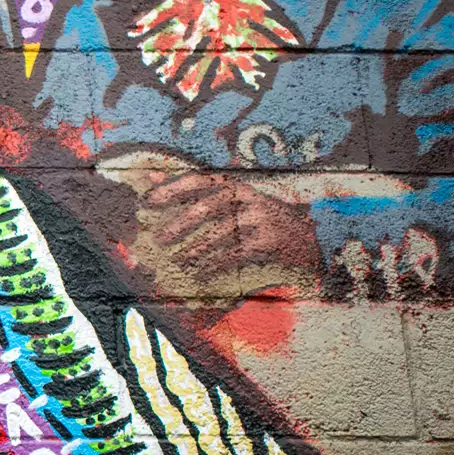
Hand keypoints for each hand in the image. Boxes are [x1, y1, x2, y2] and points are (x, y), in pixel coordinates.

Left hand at [139, 171, 322, 291]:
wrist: (308, 237)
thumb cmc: (259, 221)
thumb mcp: (235, 202)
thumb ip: (200, 195)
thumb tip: (153, 182)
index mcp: (234, 184)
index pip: (198, 180)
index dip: (170, 189)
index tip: (145, 202)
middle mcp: (247, 196)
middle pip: (206, 207)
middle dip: (179, 224)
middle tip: (158, 239)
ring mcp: (260, 217)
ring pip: (220, 233)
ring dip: (194, 250)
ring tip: (177, 262)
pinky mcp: (270, 240)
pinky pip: (236, 254)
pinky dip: (215, 265)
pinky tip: (200, 274)